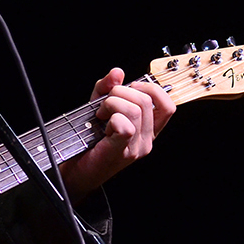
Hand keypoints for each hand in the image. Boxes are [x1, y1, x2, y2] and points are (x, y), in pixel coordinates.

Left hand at [58, 68, 175, 200]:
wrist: (76, 171)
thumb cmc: (88, 141)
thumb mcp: (98, 107)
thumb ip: (107, 88)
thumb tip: (117, 72)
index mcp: (147, 129)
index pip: (167, 105)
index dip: (150, 89)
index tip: (130, 87)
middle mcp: (147, 139)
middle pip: (146, 101)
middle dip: (120, 93)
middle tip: (104, 104)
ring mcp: (137, 147)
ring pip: (135, 110)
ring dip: (112, 104)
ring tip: (100, 115)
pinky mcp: (124, 152)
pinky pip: (125, 126)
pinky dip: (110, 119)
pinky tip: (102, 126)